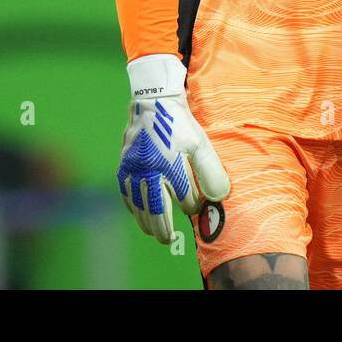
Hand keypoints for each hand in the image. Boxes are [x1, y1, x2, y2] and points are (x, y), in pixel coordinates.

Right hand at [117, 54, 229, 243]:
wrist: (154, 100)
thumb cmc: (180, 123)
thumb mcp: (201, 144)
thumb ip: (211, 172)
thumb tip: (218, 198)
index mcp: (170, 164)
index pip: (183, 197)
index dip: (192, 205)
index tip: (196, 207)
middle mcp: (148, 169)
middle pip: (155, 207)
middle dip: (162, 227)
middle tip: (168, 240)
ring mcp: (132, 167)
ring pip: (137, 203)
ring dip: (145, 221)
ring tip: (153, 233)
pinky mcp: (123, 163)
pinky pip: (124, 191)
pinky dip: (131, 205)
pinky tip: (136, 212)